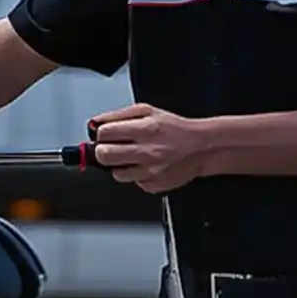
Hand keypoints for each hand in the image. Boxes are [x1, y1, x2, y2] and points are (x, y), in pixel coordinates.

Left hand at [91, 103, 210, 193]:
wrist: (201, 148)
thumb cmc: (174, 128)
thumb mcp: (147, 111)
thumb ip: (118, 115)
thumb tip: (95, 123)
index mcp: (145, 129)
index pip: (105, 134)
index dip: (101, 134)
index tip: (105, 135)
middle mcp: (148, 152)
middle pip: (104, 156)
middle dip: (103, 151)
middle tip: (112, 148)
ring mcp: (151, 172)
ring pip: (116, 174)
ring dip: (119, 165)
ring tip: (132, 156)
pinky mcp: (153, 186)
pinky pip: (132, 182)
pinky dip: (135, 174)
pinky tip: (145, 165)